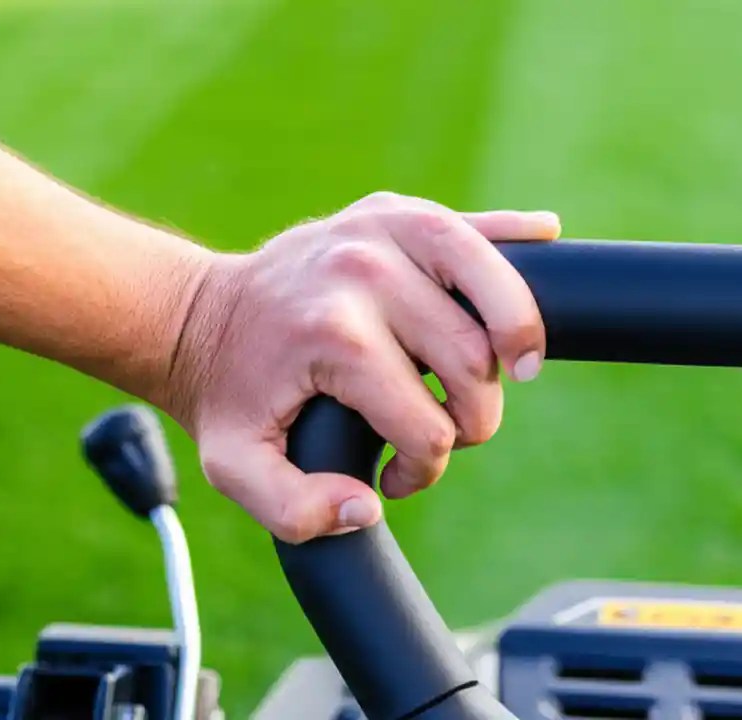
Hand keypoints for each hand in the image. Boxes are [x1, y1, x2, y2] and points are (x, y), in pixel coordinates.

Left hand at [164, 192, 560, 542]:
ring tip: (511, 370)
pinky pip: (481, 222)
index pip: (429, 426)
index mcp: (334, 336)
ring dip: (518, 341)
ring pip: (501, 287)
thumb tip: (369, 503)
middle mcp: (366, 273)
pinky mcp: (399, 209)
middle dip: (472, 417)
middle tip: (438, 430)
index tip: (394, 478)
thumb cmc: (230, 394)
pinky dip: (521, 236)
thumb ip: (294, 511)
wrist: (198, 317)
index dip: (424, 469)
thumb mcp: (234, 467)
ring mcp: (386, 230)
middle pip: (474, 364)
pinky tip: (543, 242)